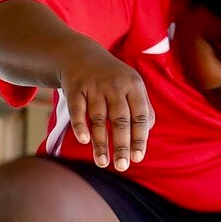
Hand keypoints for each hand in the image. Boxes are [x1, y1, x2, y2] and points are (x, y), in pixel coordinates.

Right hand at [59, 46, 151, 170]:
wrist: (81, 56)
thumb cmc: (113, 80)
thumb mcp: (132, 87)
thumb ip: (142, 109)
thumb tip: (145, 135)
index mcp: (134, 86)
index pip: (140, 116)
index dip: (139, 138)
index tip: (138, 158)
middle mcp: (115, 85)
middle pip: (120, 119)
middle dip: (122, 145)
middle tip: (122, 166)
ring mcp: (94, 86)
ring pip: (98, 118)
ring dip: (100, 143)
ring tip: (103, 163)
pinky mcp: (75, 88)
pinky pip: (77, 110)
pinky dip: (80, 125)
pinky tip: (84, 141)